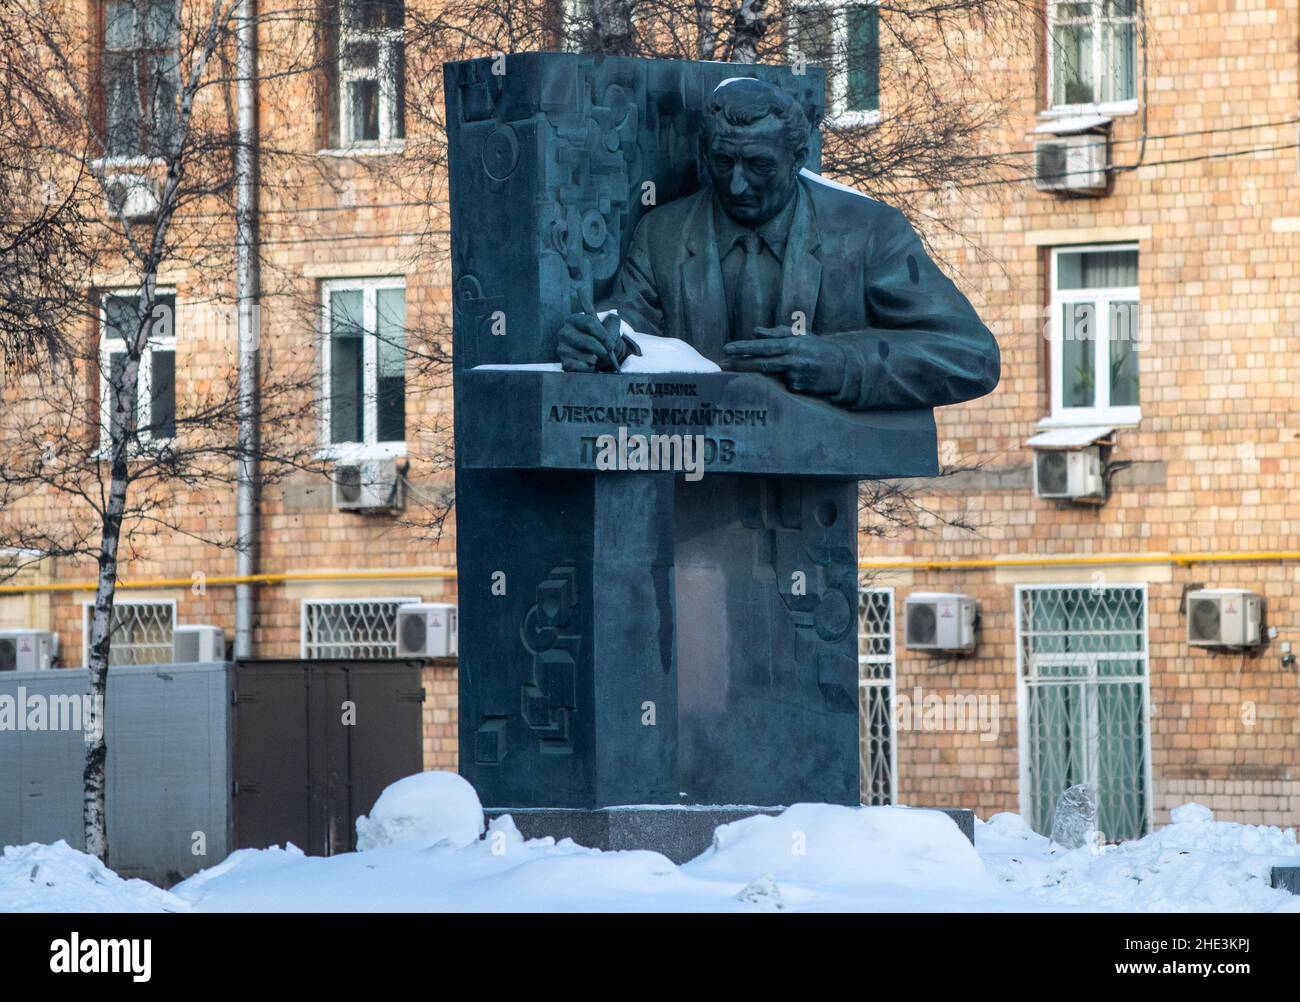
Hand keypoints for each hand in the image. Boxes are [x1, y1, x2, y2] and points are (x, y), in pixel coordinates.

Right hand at [558, 287, 630, 371]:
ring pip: (586, 357)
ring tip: (596, 358)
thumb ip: (613, 322)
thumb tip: (613, 317)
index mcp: (574, 319)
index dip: (603, 335)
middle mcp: (564, 332)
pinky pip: (580, 367)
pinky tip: (590, 366)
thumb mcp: (609, 329)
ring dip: (596, 360)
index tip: (611, 345)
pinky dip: (589, 368)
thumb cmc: (602, 341)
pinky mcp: (564, 363)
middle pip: (588, 342)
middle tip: (607, 354)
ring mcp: (562, 348)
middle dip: (602, 350)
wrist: (597, 357)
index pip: (589, 323)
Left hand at [723, 325, 845, 394]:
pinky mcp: (800, 388)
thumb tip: (755, 331)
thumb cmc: (819, 350)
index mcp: (793, 343)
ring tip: (737, 373)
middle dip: (741, 363)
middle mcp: (794, 358)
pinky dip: (782, 382)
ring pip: (770, 375)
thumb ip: (778, 333)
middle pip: (762, 362)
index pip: (763, 345)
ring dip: (753, 375)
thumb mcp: (801, 336)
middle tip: (722, 364)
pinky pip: (784, 385)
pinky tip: (794, 380)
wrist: (844, 369)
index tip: (726, 348)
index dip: (744, 347)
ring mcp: (797, 375)